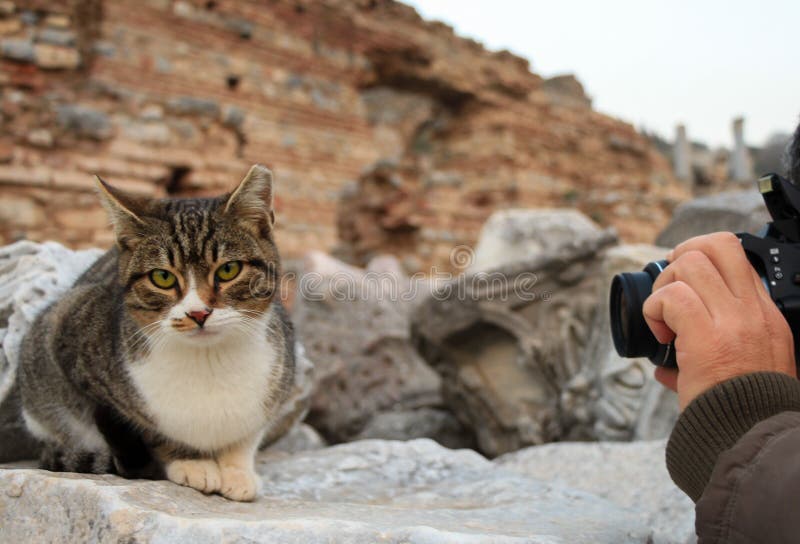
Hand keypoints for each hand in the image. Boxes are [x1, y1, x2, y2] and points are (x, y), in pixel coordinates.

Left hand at [643, 232, 795, 409]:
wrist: (751, 439)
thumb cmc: (742, 411)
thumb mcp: (747, 371)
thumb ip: (710, 354)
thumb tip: (666, 366)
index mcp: (766, 316)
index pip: (738, 259)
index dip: (702, 260)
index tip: (683, 284)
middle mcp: (754, 312)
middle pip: (717, 244)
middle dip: (682, 256)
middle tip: (668, 290)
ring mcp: (734, 322)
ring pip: (691, 263)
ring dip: (665, 286)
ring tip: (662, 317)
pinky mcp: (708, 337)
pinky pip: (672, 297)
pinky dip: (655, 309)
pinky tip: (658, 334)